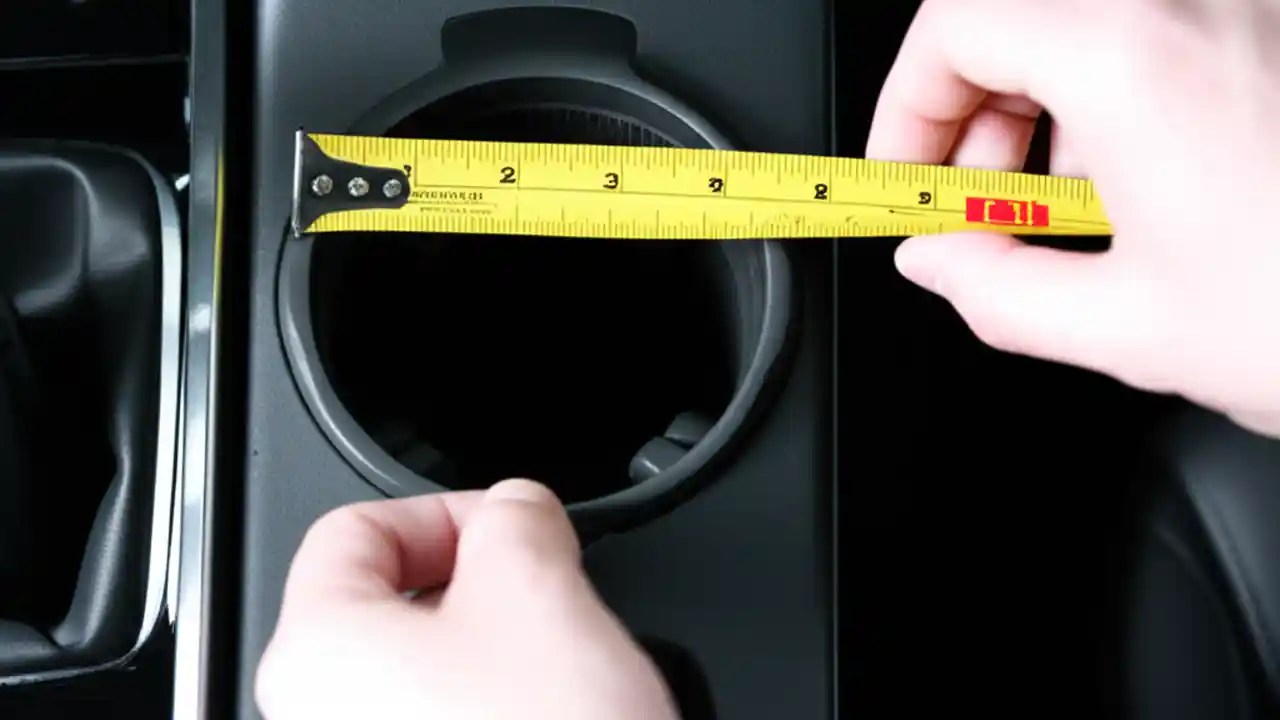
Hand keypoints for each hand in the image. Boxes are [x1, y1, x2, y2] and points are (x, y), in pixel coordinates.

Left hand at [255, 479, 677, 719]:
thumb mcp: (538, 593)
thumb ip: (515, 516)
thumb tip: (515, 509)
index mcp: (317, 649)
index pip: (352, 530)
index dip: (443, 511)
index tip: (509, 528)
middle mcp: (315, 716)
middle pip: (389, 606)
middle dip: (481, 587)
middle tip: (547, 595)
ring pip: (424, 676)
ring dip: (497, 652)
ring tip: (560, 671)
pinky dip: (496, 711)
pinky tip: (551, 719)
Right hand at [866, 0, 1279, 437]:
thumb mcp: (1131, 327)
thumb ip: (993, 291)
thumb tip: (936, 261)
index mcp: (1137, 59)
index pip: (958, 25)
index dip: (906, 105)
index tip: (909, 174)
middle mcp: (1196, 10)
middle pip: (1016, 16)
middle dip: (970, 108)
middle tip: (976, 198)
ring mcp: (1246, 19)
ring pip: (1085, 27)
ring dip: (1043, 108)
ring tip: (1064, 208)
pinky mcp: (1274, 46)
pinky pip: (1155, 42)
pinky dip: (1113, 103)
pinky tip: (1137, 190)